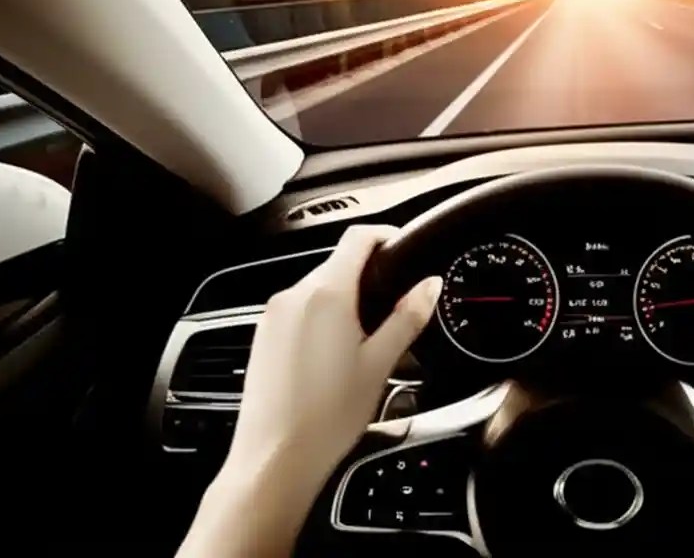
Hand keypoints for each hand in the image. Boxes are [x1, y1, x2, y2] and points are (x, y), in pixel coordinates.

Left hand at [227, 224, 441, 476]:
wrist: (275, 458)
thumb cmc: (327, 416)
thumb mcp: (380, 363)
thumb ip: (408, 317)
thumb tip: (429, 285)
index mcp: (326, 294)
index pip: (358, 238)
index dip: (386, 236)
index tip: (403, 248)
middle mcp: (293, 296)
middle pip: (338, 264)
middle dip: (369, 279)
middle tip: (395, 310)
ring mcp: (273, 316)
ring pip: (318, 290)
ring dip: (345, 302)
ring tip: (366, 344)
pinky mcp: (263, 337)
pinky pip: (298, 313)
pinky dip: (321, 321)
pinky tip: (335, 359)